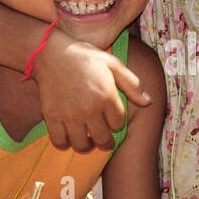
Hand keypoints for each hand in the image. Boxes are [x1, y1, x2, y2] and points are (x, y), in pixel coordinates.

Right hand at [32, 31, 150, 151]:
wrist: (51, 53)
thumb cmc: (84, 57)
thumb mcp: (112, 64)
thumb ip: (132, 84)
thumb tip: (148, 101)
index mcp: (107, 96)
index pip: (118, 124)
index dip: (116, 122)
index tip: (111, 119)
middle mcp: (90, 109)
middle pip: (103, 139)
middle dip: (105, 141)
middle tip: (102, 138)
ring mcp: (70, 114)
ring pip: (82, 145)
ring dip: (86, 145)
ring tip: (86, 140)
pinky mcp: (52, 117)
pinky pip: (60, 141)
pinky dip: (64, 143)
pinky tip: (68, 136)